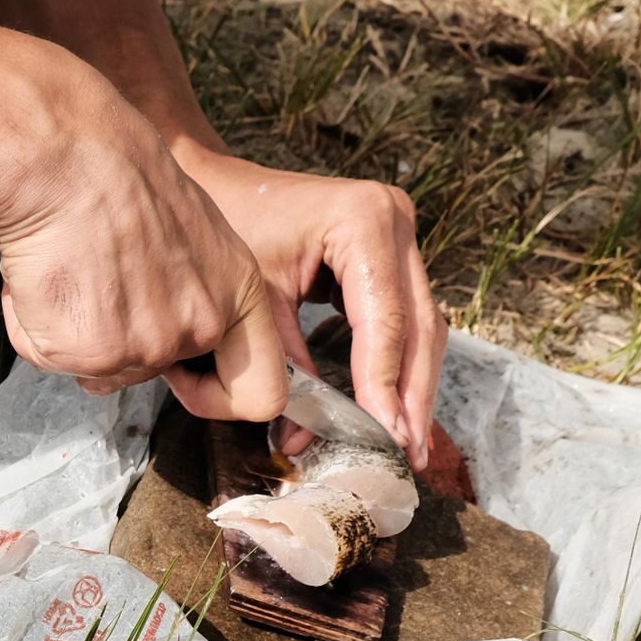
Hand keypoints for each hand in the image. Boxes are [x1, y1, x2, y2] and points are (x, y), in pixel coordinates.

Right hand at [0, 75, 288, 419]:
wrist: (67, 157)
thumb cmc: (120, 175)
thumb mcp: (192, 233)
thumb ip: (193, 292)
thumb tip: (163, 328)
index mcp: (238, 294)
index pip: (264, 394)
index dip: (221, 393)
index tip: (190, 374)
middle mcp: (199, 327)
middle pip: (162, 378)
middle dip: (125, 349)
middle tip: (104, 292)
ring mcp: (146, 346)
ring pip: (105, 371)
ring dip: (78, 333)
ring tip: (73, 270)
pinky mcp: (91, 354)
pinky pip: (54, 361)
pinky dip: (36, 325)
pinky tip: (42, 277)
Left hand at [175, 146, 447, 461]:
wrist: (218, 186)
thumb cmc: (227, 232)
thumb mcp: (252, 301)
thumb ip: (283, 366)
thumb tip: (305, 437)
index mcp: (363, 220)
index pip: (383, 321)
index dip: (384, 385)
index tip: (384, 436)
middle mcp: (395, 220)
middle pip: (419, 326)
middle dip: (412, 396)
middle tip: (408, 454)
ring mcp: (399, 234)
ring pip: (422, 326)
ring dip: (414, 388)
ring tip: (406, 445)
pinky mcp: (391, 254)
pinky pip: (405, 320)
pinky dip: (399, 367)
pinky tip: (393, 412)